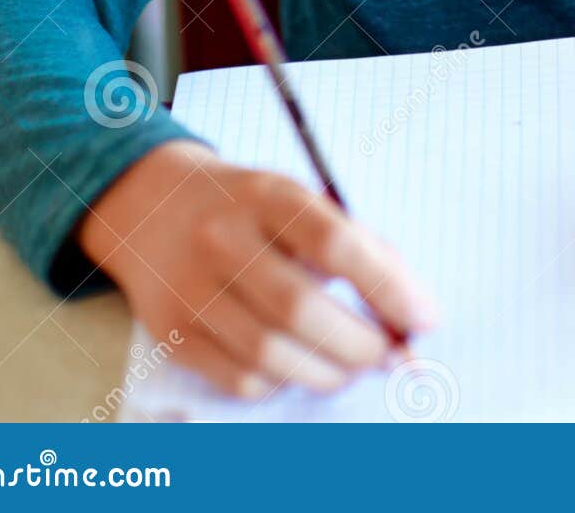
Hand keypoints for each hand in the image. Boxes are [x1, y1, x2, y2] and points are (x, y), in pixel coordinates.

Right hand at [76, 139, 436, 398]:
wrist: (151, 205)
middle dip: (360, 343)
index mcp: (267, 193)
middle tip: (391, 355)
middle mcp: (222, 238)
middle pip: (300, 308)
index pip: (333, 242)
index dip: (386, 286)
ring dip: (327, 371)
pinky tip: (301, 366)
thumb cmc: (247, 205)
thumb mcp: (298, 197)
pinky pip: (238, 378)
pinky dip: (282, 382)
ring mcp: (191, 288)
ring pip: (270, 353)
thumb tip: (411, 308)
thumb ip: (356, 243)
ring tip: (351, 365)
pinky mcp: (171, 330)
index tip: (423, 318)